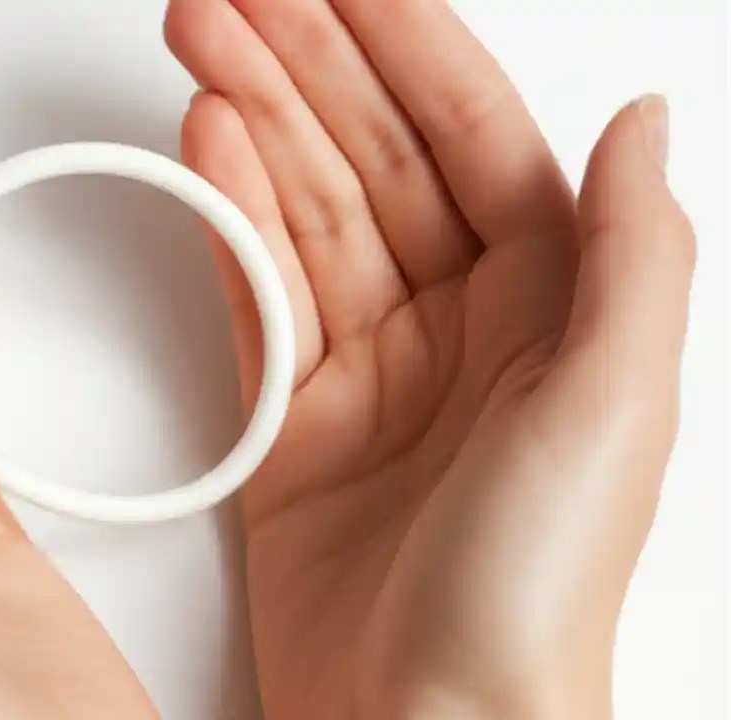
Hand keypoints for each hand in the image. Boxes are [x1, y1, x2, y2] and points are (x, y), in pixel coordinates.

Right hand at [166, 0, 692, 716]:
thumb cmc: (533, 589)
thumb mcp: (618, 408)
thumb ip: (634, 255)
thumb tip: (643, 120)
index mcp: (549, 303)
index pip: (467, 136)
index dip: (400, 45)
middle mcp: (460, 324)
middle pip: (371, 158)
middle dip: (303, 65)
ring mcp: (370, 367)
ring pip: (304, 213)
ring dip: (255, 125)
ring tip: (202, 44)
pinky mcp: (293, 419)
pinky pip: (257, 296)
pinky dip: (230, 222)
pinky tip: (209, 154)